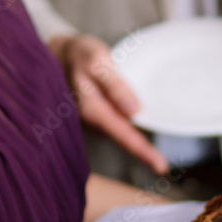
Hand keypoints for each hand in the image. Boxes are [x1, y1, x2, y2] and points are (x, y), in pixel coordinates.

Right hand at [50, 34, 169, 174]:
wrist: (59, 54)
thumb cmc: (80, 55)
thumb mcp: (98, 62)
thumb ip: (115, 86)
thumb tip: (135, 111)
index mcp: (94, 110)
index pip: (124, 136)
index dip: (144, 152)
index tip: (161, 167)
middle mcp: (94, 120)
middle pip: (124, 140)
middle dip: (144, 153)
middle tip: (162, 168)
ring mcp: (95, 119)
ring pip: (122, 133)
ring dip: (138, 141)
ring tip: (153, 153)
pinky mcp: (99, 115)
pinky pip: (118, 124)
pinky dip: (130, 126)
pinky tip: (140, 125)